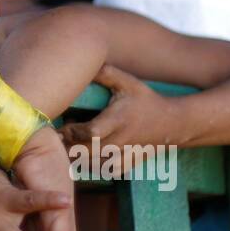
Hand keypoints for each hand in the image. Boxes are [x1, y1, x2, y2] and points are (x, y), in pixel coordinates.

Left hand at [58, 64, 177, 161]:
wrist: (173, 124)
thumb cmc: (146, 100)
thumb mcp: (128, 83)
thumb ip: (106, 74)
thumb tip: (83, 58)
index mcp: (118, 120)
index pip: (91, 132)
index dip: (73, 131)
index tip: (63, 125)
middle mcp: (120, 140)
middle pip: (88, 152)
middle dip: (68, 147)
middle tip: (56, 138)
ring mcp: (125, 155)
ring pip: (94, 166)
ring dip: (77, 159)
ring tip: (67, 147)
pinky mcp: (128, 164)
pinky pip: (105, 172)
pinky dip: (93, 169)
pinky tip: (85, 159)